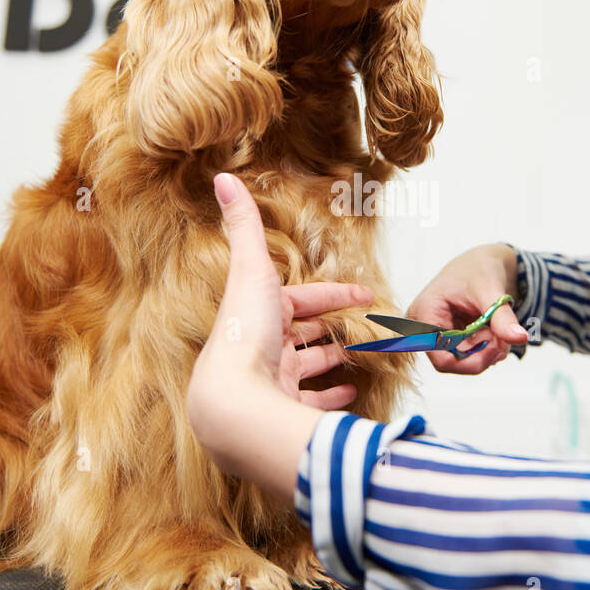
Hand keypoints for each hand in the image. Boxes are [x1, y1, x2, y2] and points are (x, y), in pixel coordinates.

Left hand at [185, 172, 372, 496]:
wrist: (231, 405)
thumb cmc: (243, 336)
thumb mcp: (251, 270)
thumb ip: (244, 225)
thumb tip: (223, 177)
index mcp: (256, 315)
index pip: (301, 300)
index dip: (334, 294)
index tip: (366, 294)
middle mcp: (260, 349)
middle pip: (303, 334)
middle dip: (332, 327)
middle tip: (365, 326)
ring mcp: (271, 382)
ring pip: (308, 366)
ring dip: (332, 357)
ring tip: (358, 354)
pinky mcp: (282, 412)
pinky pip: (311, 402)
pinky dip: (331, 395)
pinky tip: (350, 390)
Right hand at [407, 243, 528, 374]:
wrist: (482, 263)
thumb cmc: (478, 268)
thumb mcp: (491, 290)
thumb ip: (502, 317)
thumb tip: (519, 337)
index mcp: (425, 312)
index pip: (440, 357)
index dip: (470, 361)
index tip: (496, 346)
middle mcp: (425, 327)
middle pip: (452, 362)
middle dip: (482, 355)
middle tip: (504, 340)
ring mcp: (437, 333)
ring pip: (462, 361)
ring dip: (487, 353)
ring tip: (502, 333)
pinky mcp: (449, 337)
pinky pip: (467, 354)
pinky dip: (485, 349)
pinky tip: (495, 333)